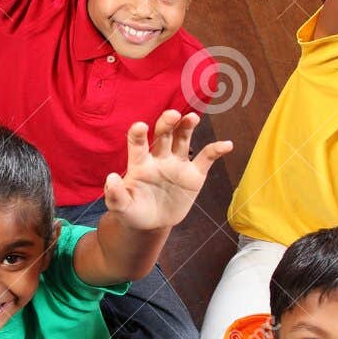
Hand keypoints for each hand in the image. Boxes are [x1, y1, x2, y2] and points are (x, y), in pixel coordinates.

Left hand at [102, 110, 231, 231]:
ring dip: (187, 127)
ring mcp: (177, 164)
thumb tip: (110, 178)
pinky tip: (227, 145)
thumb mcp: (121, 207)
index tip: (141, 126)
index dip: (139, 134)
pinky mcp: (194, 174)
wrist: (152, 223)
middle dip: (167, 123)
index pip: (138, 143)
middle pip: (163, 134)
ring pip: (183, 139)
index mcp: (140, 163)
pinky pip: (206, 158)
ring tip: (192, 118)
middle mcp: (159, 158)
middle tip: (173, 115)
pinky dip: (216, 150)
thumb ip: (115, 195)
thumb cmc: (133, 211)